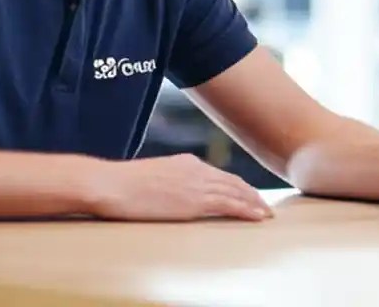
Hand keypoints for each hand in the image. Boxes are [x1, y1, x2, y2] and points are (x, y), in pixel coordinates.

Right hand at [84, 153, 272, 221]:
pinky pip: (230, 204)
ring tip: (266, 213)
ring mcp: (197, 184)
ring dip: (254, 203)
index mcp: (186, 162)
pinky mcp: (195, 201)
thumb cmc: (121, 185)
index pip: (219, 175)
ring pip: (236, 192)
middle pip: (233, 182)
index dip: (236, 186)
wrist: (112, 184)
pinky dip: (247, 210)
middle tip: (263, 205)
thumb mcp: (151, 177)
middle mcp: (197, 170)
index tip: (247, 194)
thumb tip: (171, 193)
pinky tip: (257, 216)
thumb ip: (168, 182)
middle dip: (250, 194)